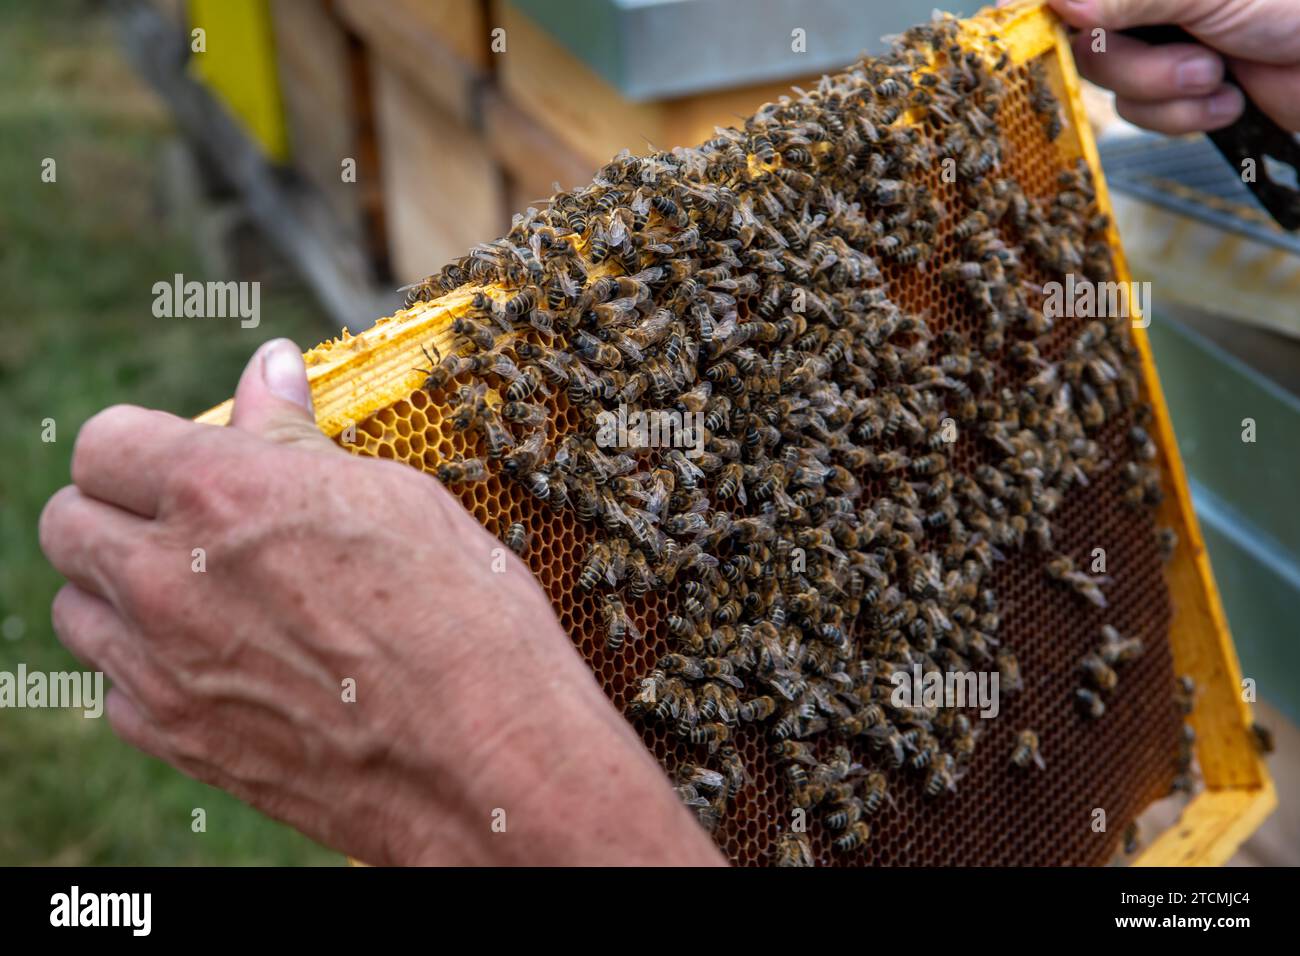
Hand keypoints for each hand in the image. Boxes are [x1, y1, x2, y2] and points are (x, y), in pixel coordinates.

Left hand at [39, 339, 723, 865]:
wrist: (487, 765)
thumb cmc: (466, 622)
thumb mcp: (396, 501)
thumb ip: (301, 440)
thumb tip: (270, 372)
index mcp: (222, 492)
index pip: (106, 442)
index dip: (146, 444)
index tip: (188, 457)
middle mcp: (167, 579)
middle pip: (67, 522)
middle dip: (116, 509)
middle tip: (188, 520)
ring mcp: (162, 668)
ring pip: (76, 608)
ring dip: (120, 588)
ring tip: (202, 592)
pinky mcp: (177, 741)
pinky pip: (114, 691)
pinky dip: (147, 670)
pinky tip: (219, 662)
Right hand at [1048, 0, 1299, 132]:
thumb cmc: (1297, 2)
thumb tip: (1058, 2)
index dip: (1042, 10)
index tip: (1020, 27)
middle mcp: (1147, 4)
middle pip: (1082, 43)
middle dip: (1134, 64)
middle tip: (1190, 59)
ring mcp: (1163, 44)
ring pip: (1112, 85)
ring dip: (1167, 93)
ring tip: (1219, 75)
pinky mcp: (1180, 90)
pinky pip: (1144, 116)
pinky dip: (1186, 117)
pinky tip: (1229, 98)